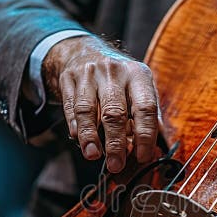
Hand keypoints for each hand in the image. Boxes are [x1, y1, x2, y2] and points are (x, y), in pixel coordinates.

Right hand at [43, 36, 157, 172]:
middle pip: (115, 112)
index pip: (145, 108)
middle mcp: (114, 72)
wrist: (83, 51)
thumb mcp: (138, 88)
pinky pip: (70, 107)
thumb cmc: (118, 80)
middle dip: (116, 143)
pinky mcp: (69, 79)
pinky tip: (79, 140)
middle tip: (116, 164)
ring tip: (93, 155)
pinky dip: (75, 126)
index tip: (142, 156)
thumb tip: (148, 151)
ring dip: (90, 137)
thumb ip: (145, 118)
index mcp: (138, 75)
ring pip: (87, 110)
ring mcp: (89, 74)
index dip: (145, 135)